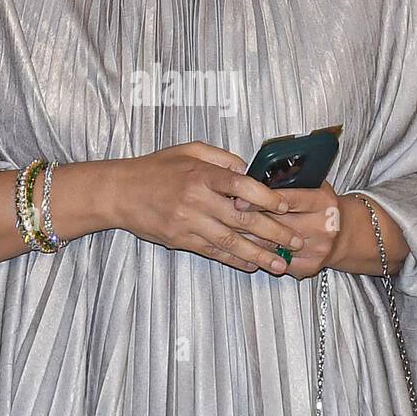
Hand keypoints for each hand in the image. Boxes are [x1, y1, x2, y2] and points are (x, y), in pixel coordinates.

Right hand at [109, 141, 304, 274]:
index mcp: (201, 174)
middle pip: (242, 218)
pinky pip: (213, 252)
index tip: (287, 207)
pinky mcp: (180, 240)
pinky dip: (234, 260)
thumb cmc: (155, 169)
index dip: (267, 198)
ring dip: (259, 254)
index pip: (241, 186)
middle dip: (274, 232)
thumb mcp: (188, 150)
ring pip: (231, 241)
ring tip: (280, 264)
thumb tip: (248, 171)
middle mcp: (196, 199)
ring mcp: (188, 222)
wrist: (120, 193)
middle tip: (296, 241)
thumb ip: (221, 158)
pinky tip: (252, 265)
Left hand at [232, 179, 341, 280]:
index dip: (259, 199)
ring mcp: (318, 248)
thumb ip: (290, 182)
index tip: (238, 200)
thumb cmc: (321, 206)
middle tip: (230, 215)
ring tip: (236, 230)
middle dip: (251, 219)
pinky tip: (253, 247)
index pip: (286, 200)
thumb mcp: (313, 186)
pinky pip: (279, 262)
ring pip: (275, 245)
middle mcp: (324, 225)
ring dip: (253, 239)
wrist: (345, 233)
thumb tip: (256, 177)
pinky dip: (264, 255)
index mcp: (323, 200)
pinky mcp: (311, 266)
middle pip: (278, 224)